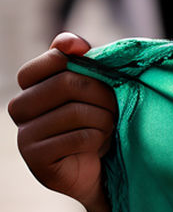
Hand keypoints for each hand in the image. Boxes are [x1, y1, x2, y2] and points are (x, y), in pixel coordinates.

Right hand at [7, 32, 117, 211]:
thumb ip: (80, 59)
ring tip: (108, 126)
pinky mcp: (37, 160)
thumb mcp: (92, 86)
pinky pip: (78, 138)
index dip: (67, 58)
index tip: (89, 58)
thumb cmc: (95, 120)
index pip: (42, 63)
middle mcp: (19, 108)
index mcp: (29, 87)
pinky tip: (99, 144)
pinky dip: (98, 139)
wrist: (98, 168)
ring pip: (75, 112)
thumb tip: (71, 43)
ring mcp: (24, 136)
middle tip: (114, 105)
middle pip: (66, 83)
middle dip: (101, 93)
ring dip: (104, 119)